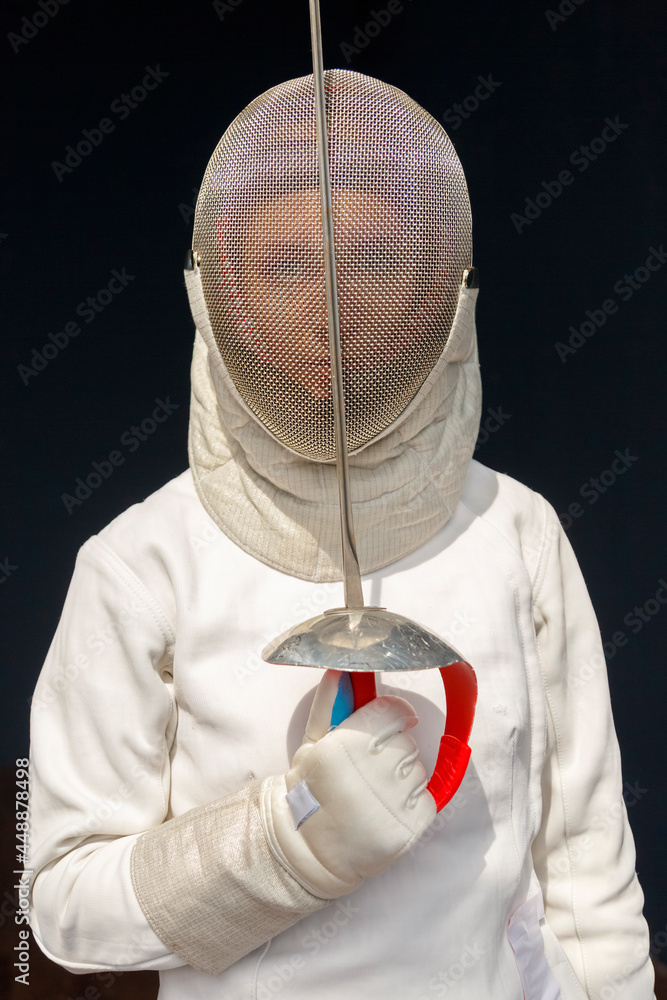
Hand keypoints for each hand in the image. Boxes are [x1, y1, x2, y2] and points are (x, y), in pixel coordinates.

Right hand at [260, 670, 435, 898]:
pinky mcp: (407, 828)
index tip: (394, 722)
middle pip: (408, 742)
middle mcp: (370, 770)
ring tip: (376, 792)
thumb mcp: (311, 744)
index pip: (394, 710)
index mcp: (346, 744)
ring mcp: (391, 802)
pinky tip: (388, 809)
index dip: (397, 714)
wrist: (308, 850)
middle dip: (394, 750)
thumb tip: (338, 669)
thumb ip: (328, 704)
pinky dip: (413, 804)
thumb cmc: (309, 791)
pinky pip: (428, 800)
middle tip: (372, 768)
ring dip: (404, 779)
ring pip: (418, 771)